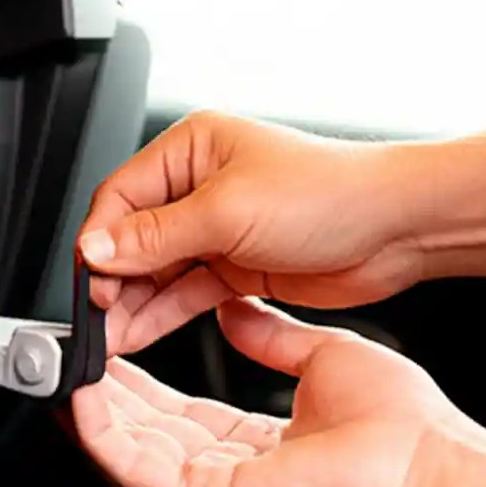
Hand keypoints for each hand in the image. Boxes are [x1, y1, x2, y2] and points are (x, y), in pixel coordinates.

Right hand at [71, 297, 471, 486]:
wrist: (424, 460)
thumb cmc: (397, 420)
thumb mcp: (322, 355)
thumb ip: (272, 337)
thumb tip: (237, 314)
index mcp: (259, 438)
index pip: (181, 411)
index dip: (142, 379)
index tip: (118, 342)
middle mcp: (233, 466)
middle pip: (148, 430)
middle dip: (106, 391)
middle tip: (74, 357)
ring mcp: (218, 485)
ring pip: (133, 450)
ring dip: (93, 410)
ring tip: (65, 371)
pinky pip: (138, 470)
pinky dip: (101, 435)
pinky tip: (81, 399)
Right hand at [78, 111, 423, 354]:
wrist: (396, 228)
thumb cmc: (329, 193)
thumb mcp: (228, 212)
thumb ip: (156, 235)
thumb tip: (98, 249)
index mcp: (190, 149)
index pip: (120, 197)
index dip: (100, 241)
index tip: (89, 279)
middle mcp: (198, 186)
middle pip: (132, 237)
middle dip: (113, 278)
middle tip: (98, 315)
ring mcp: (217, 229)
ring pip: (156, 270)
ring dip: (133, 302)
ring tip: (110, 336)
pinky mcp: (235, 266)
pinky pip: (184, 292)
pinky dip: (161, 314)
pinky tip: (139, 333)